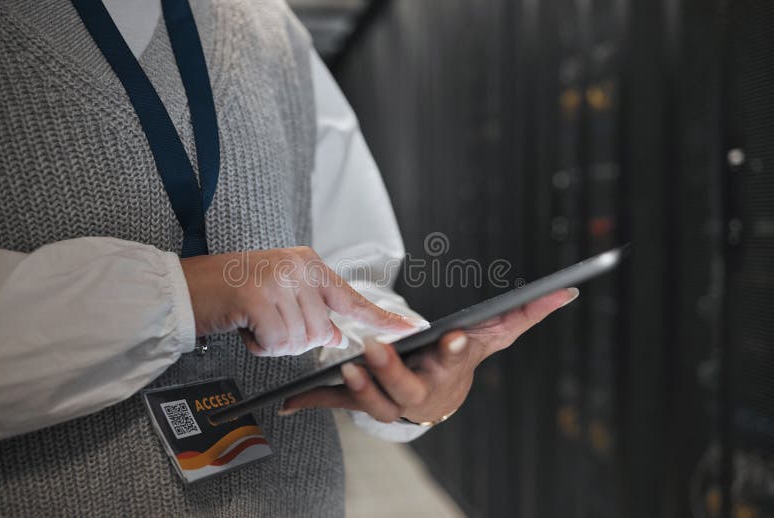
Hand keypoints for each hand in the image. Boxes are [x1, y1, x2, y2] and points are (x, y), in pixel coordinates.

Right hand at [180, 246, 426, 355]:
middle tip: (265, 323)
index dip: (383, 319)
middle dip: (294, 339)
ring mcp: (279, 280)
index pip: (352, 297)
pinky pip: (276, 343)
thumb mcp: (278, 292)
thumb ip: (310, 310)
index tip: (413, 328)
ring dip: (275, 343)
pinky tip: (244, 326)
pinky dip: (259, 345)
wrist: (184, 285)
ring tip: (252, 321)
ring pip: (300, 340)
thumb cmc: (230, 291)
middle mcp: (298, 268)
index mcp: (308, 264)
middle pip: (321, 330)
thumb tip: (335, 336)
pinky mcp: (258, 297)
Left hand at [279, 288, 578, 421]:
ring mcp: (389, 402)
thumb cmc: (457, 360)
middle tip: (375, 348)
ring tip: (343, 367)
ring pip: (372, 402)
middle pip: (407, 387)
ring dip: (357, 389)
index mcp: (450, 371)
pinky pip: (336, 403)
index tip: (456, 335)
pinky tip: (288, 405)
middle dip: (393, 371)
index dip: (458, 350)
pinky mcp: (360, 401)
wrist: (434, 397)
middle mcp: (421, 393)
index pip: (458, 359)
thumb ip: (529, 315)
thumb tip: (571, 291)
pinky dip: (313, 404)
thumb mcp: (493, 337)